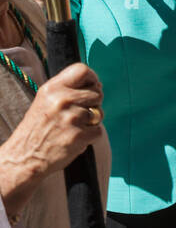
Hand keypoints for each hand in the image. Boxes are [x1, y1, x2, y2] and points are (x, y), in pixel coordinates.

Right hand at [0, 63, 103, 217]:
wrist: (24, 157)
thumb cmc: (37, 128)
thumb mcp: (45, 100)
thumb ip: (66, 89)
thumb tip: (94, 83)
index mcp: (53, 88)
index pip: (82, 70)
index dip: (92, 78)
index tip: (91, 87)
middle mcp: (62, 100)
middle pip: (97, 92)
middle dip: (94, 103)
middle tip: (80, 113)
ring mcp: (71, 118)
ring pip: (99, 113)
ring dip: (91, 121)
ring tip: (73, 127)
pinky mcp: (78, 136)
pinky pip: (98, 130)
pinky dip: (91, 136)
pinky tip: (75, 139)